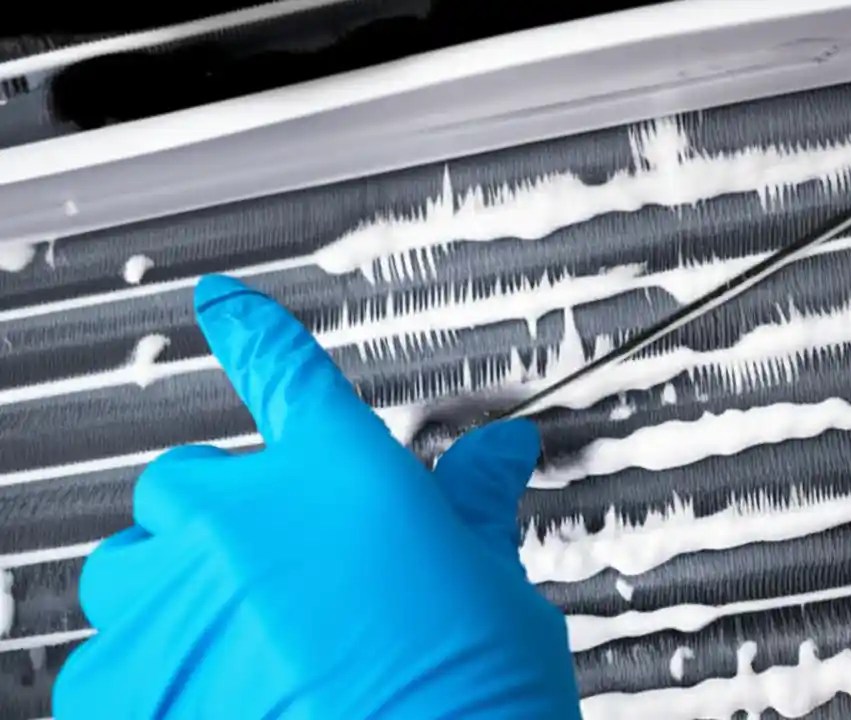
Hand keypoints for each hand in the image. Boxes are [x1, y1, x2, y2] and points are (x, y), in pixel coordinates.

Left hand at [53, 276, 580, 718]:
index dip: (246, 325)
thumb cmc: (470, 685)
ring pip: (129, 567)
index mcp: (339, 470)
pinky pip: (101, 658)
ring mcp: (177, 597)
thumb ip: (473, 503)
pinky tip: (208, 693)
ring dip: (171, 591)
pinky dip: (144, 672)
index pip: (281, 367)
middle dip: (221, 517)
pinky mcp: (128, 682)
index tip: (220, 302)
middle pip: (185, 482)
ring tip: (236, 641)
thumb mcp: (489, 577)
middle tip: (275, 571)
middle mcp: (243, 516)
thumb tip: (501, 452)